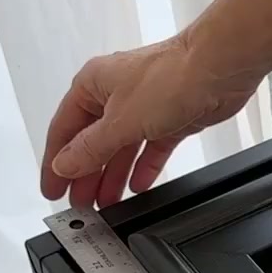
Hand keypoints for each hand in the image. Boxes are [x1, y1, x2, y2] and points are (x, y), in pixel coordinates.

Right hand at [40, 36, 261, 208]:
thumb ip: (90, 148)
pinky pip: (150, 148)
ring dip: (112, 175)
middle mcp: (114, 94)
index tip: (52, 190)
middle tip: (80, 204)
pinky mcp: (170, 118)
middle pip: (91, 142)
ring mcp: (143, 106)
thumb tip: (63, 164)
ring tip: (105, 203)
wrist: (219, 68)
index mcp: (92, 86)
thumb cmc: (169, 78)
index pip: (63, 131)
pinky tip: (137, 185)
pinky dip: (143, 167)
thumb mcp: (120, 121)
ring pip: (121, 148)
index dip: (55, 164)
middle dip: (85, 175)